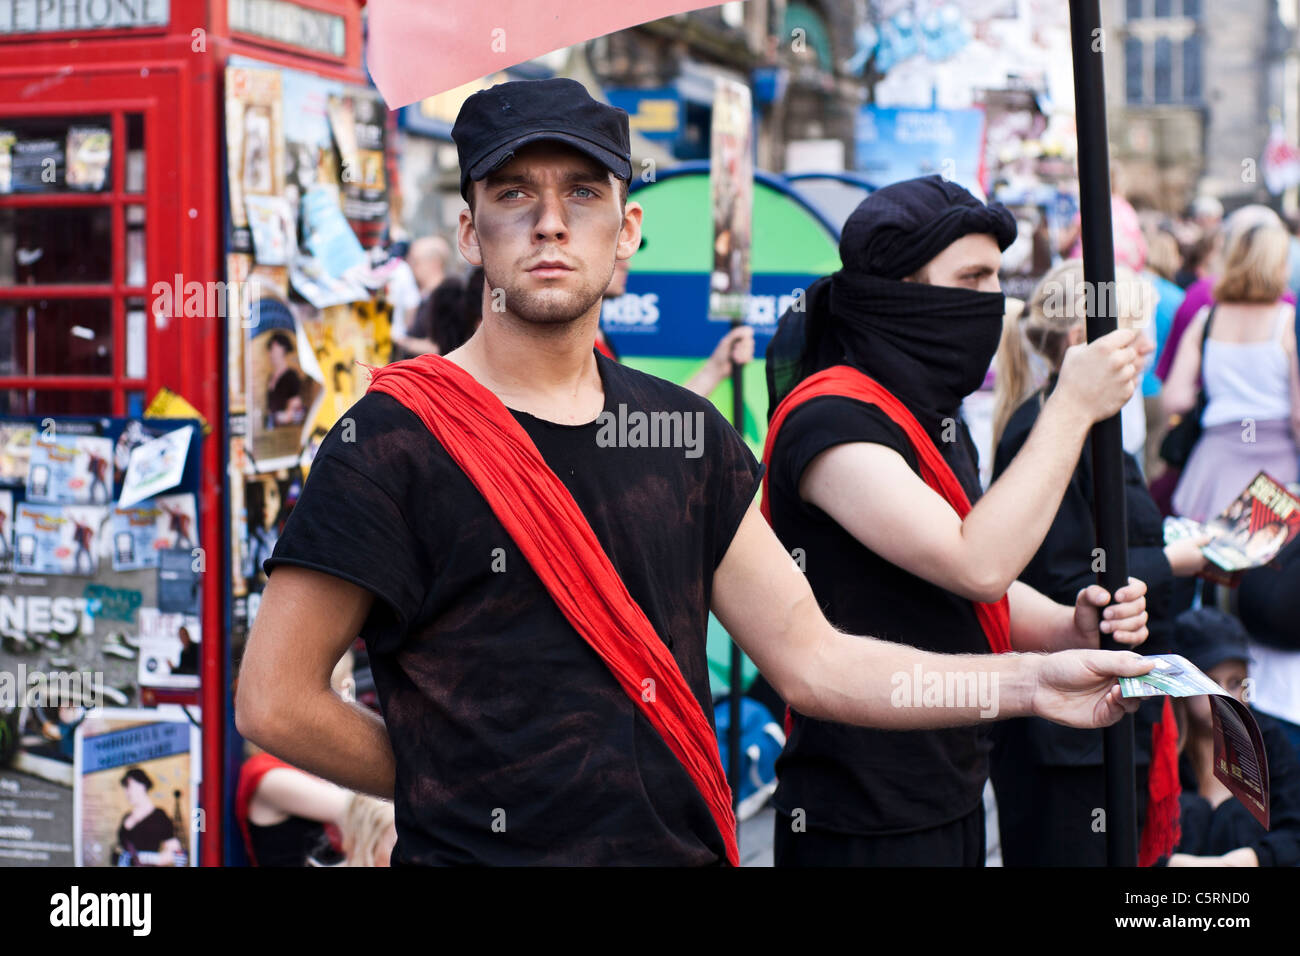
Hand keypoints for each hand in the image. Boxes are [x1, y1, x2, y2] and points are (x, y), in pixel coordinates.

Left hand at [706, 325, 754, 376]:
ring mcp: (744, 352)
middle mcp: (741, 343)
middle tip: (734, 350)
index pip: (747, 332)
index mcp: (736, 337)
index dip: (745, 337)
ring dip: (742, 354)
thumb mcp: (726, 341)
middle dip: (742, 347)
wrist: (718, 368)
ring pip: (751, 350)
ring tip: (734, 357)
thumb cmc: (719, 354)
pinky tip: (737, 361)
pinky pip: (750, 358)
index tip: (739, 341)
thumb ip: (735, 334)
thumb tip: (748, 330)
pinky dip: (744, 359)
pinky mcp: (745, 360)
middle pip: (750, 341)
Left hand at [1029, 648, 1152, 727]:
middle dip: (1151, 686)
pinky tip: (1111, 697)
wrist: (1037, 685)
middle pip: (1144, 687)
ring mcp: (1111, 700)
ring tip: (1119, 688)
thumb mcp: (1093, 660)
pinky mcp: (1102, 715)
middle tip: (1154, 684)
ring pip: (1135, 701)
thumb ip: (1121, 663)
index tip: (1177, 671)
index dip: (1161, 670)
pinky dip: (1120, 705)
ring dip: (1132, 695)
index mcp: (1117, 665)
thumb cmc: (1062, 666)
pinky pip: (1120, 713)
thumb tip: (1152, 664)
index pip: (1145, 668)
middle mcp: (1117, 682)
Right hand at [1054, 328, 1149, 422]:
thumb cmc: (1069, 379)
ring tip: (1104, 380)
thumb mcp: (1074, 353)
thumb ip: (1091, 344)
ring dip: (1122, 372)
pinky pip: (1130, 384)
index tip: (1120, 343)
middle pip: (1131, 352)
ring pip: (1131, 369)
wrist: (1071, 408)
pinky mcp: (1128, 391)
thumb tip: (1104, 340)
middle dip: (1122, 357)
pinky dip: (1122, 386)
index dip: (1123, 339)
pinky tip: (1107, 390)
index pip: (1128, 334)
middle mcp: (1118, 360)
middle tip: (1107, 366)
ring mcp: (1125, 376)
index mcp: (1105, 347)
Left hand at [1073, 578, 1148, 647]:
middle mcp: (1135, 604)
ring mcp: (1138, 620)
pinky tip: (1115, 635)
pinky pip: (1139, 636)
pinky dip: (1127, 636)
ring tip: (1103, 626)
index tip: (1117, 597)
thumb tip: (1105, 597)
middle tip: (1105, 614)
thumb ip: (1092, 593)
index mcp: (1126, 590)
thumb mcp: (1085, 599)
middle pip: (1139, 605)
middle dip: (1121, 611)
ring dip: (1120, 624)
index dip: (1131, 592)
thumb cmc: (1088, 612)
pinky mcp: (1138, 635)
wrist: (1085, 633)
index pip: (1139, 587)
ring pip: (1138, 621)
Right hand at [1165, 535, 1210, 576]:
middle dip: (1196, 551)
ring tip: (1181, 550)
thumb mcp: (1191, 541)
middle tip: (1188, 545)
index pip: (1209, 553)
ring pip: (1194, 562)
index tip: (1198, 542)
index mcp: (1203, 559)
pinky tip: (1178, 557)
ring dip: (1190, 556)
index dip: (1204, 546)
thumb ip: (1203, 539)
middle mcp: (1199, 567)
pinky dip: (1185, 561)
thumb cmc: (1178, 550)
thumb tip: (1210, 538)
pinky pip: (1187, 566)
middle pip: (1201, 557)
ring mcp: (1191, 571)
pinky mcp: (1184, 573)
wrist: (1163, 563)